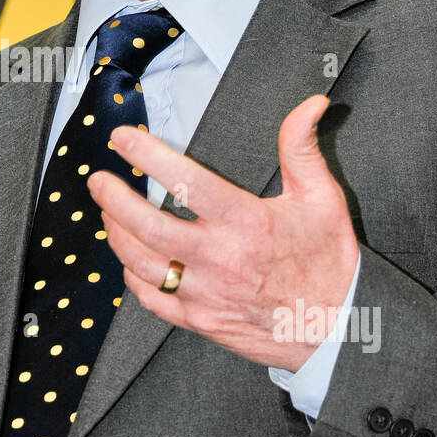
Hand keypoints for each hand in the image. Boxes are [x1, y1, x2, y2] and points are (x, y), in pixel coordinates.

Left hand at [87, 95, 358, 370]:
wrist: (337, 330)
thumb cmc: (329, 263)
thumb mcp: (322, 199)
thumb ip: (302, 149)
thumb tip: (310, 106)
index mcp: (247, 223)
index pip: (186, 182)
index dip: (149, 156)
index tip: (124, 140)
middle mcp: (220, 259)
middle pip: (148, 226)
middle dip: (114, 199)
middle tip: (98, 179)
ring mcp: (206, 293)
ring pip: (142, 264)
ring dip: (117, 235)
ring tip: (107, 213)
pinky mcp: (200, 320)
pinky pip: (152, 300)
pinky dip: (133, 277)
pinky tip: (129, 259)